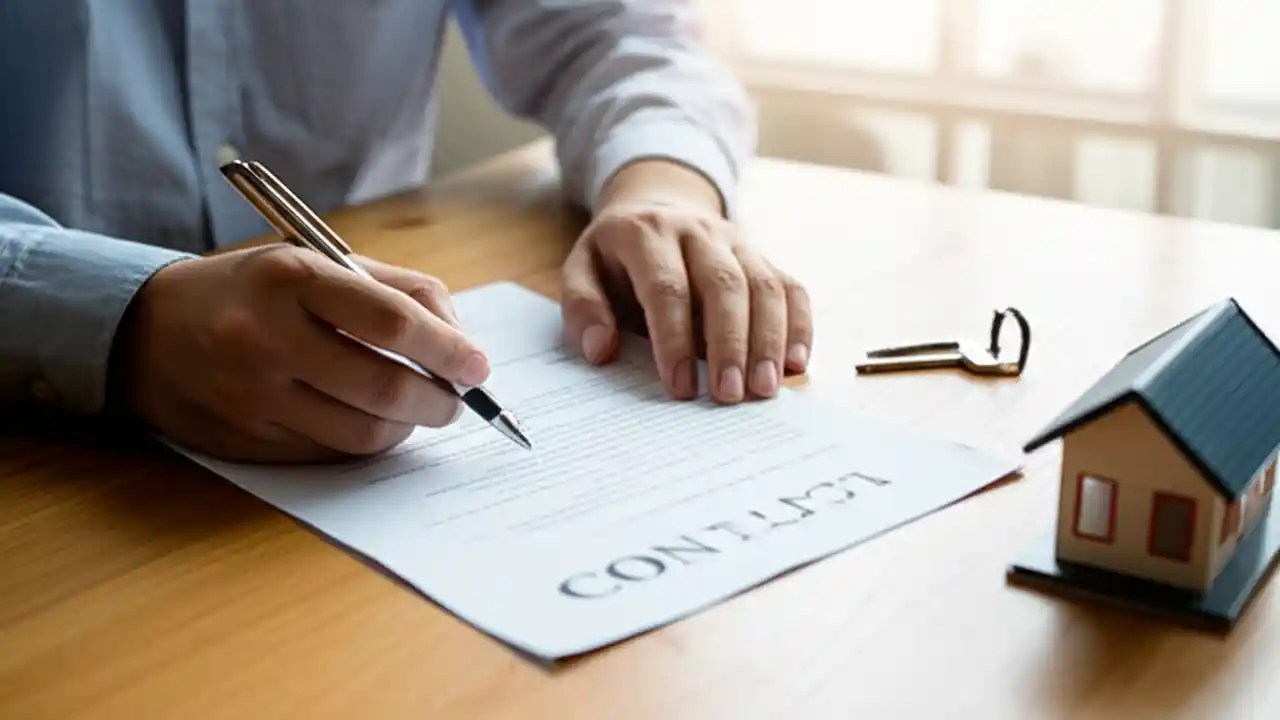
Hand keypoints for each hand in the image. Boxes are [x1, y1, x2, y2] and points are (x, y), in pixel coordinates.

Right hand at [111, 244, 489, 461]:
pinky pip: (331, 452)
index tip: (478, 366)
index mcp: (291, 278)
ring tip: (420, 409)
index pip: (392, 320)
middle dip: (439, 399)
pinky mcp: (248, 439)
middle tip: (457, 399)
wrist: (149, 332)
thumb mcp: (318, 263)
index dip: (448, 348)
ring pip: (363, 431)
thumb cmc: (257, 291)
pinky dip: (368, 441)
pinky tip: (375, 422)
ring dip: (409, 426)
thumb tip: (460, 340)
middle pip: (384, 384)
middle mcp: (266, 337)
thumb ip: (396, 291)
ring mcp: (253, 394)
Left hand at [561, 160, 811, 402]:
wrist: (654, 206)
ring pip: (764, 284)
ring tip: (764, 389)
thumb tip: (601, 350)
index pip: (667, 287)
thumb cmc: (616, 256)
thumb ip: (584, 308)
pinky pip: (790, 287)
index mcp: (646, 234)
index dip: (675, 339)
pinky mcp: (762, 256)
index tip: (680, 387)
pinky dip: (799, 325)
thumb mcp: (582, 270)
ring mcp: (736, 241)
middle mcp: (696, 232)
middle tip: (729, 395)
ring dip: (769, 340)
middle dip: (730, 343)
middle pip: (724, 284)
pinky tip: (796, 364)